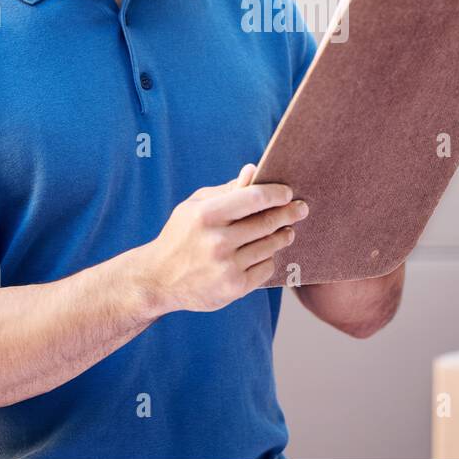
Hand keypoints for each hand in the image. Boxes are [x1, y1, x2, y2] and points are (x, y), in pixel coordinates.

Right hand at [144, 164, 307, 312]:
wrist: (158, 279)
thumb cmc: (180, 236)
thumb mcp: (194, 207)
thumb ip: (226, 191)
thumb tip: (253, 171)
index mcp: (206, 215)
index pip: (254, 198)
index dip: (276, 194)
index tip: (287, 193)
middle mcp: (217, 241)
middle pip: (267, 223)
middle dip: (289, 213)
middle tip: (301, 208)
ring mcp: (226, 267)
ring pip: (270, 246)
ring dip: (282, 236)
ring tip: (286, 231)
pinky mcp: (233, 288)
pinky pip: (265, 268)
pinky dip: (269, 259)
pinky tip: (265, 253)